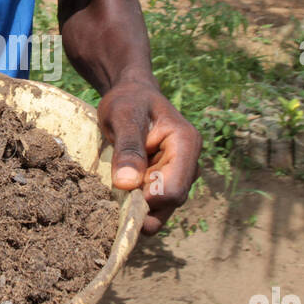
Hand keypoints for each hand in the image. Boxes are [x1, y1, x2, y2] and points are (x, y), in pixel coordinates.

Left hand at [97, 79, 201, 234]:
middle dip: (145, 207)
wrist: (131, 95)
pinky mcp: (167, 179)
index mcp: (185, 144)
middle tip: (114, 198)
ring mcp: (180, 173)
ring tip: (116, 194)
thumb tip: (127, 184)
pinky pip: (156, 202)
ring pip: (164, 206)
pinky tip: (121, 194)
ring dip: (141, 207)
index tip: (122, 193)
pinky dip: (139, 204)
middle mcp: (189, 162)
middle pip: (172, 201)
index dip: (149, 200)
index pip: (174, 189)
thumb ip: (127, 148)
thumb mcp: (123, 117)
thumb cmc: (128, 101)